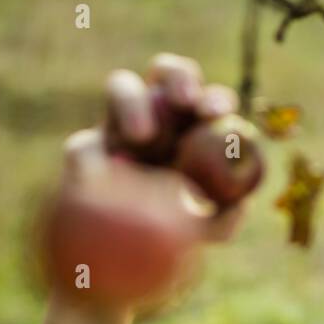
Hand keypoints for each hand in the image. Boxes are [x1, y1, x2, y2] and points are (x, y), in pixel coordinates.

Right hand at [63, 52, 248, 243]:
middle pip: (167, 73)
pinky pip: (85, 145)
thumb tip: (239, 206)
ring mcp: (118, 125)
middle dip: (178, 77)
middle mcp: (156, 114)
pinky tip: (111, 175)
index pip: (207, 99)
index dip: (214, 98)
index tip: (214, 112)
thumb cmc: (176, 231)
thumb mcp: (207, 228)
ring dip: (133, 103)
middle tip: (187, 101)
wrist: (127, 250)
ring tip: (143, 136)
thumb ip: (225, 218)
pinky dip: (98, 156)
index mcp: (193, 125)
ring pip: (121, 86)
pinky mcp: (85, 149)